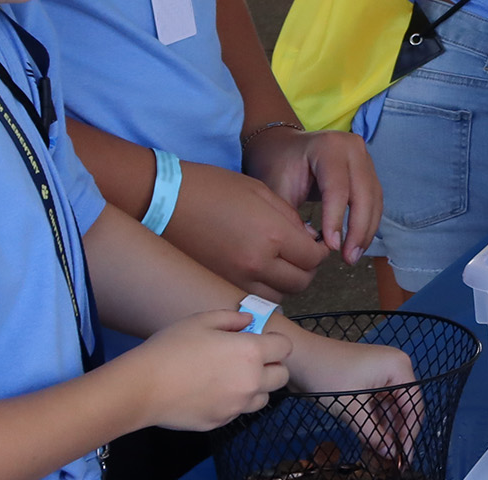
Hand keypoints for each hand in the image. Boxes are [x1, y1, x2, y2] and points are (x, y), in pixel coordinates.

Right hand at [131, 309, 291, 431]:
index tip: (260, 340)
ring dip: (256, 387)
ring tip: (232, 378)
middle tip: (249, 359)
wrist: (143, 387)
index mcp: (251, 353)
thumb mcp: (202, 320)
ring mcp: (237, 405)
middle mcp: (251, 381)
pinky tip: (213, 393)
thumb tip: (249, 321)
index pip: (285, 348)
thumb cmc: (172, 347)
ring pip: (263, 397)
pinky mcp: (221, 422)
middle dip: (271, 366)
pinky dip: (234, 402)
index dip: (274, 342)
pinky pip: (239, 411)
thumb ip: (232, 319)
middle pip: (281, 376)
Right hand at [164, 162, 328, 300]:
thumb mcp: (262, 192)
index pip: (313, 258)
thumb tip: (309, 240)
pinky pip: (253, 300)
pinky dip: (263, 291)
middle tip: (301, 255)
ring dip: (285, 284)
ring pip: (279, 297)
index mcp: (272, 234)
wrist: (167, 201)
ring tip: (279, 264)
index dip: (320, 251)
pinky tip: (258, 273)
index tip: (316, 244)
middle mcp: (257, 263)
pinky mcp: (220, 287)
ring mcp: (236, 280)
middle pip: (300, 283)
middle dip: (307, 269)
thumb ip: (291, 219)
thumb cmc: (215, 188)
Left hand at [245, 128, 383, 263]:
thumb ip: (291, 216)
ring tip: (353, 256)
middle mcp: (353, 148)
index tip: (331, 247)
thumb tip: (313, 245)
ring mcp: (364, 158)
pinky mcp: (369, 170)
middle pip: (363, 193)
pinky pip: (375, 200)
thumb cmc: (278, 167)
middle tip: (348, 258)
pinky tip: (358, 243)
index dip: (336, 219)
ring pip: (374, 198)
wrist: (284, 147)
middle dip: (358, 229)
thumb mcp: (276, 189)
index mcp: (328, 147)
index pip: (337, 187)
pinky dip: (369, 223)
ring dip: (366, 230)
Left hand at [287, 331, 423, 463]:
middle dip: (398, 434)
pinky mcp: (368, 380)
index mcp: (398, 367)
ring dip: (385, 430)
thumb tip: (389, 455)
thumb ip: (373, 434)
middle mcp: (394, 368)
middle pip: (403, 407)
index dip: (410, 434)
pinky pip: (378, 404)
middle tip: (394, 461)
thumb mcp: (351, 409)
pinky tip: (373, 442)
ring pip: (390, 408)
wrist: (298, 357)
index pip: (413, 406)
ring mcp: (381, 373)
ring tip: (383, 456)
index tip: (404, 459)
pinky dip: (375, 422)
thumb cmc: (327, 375)